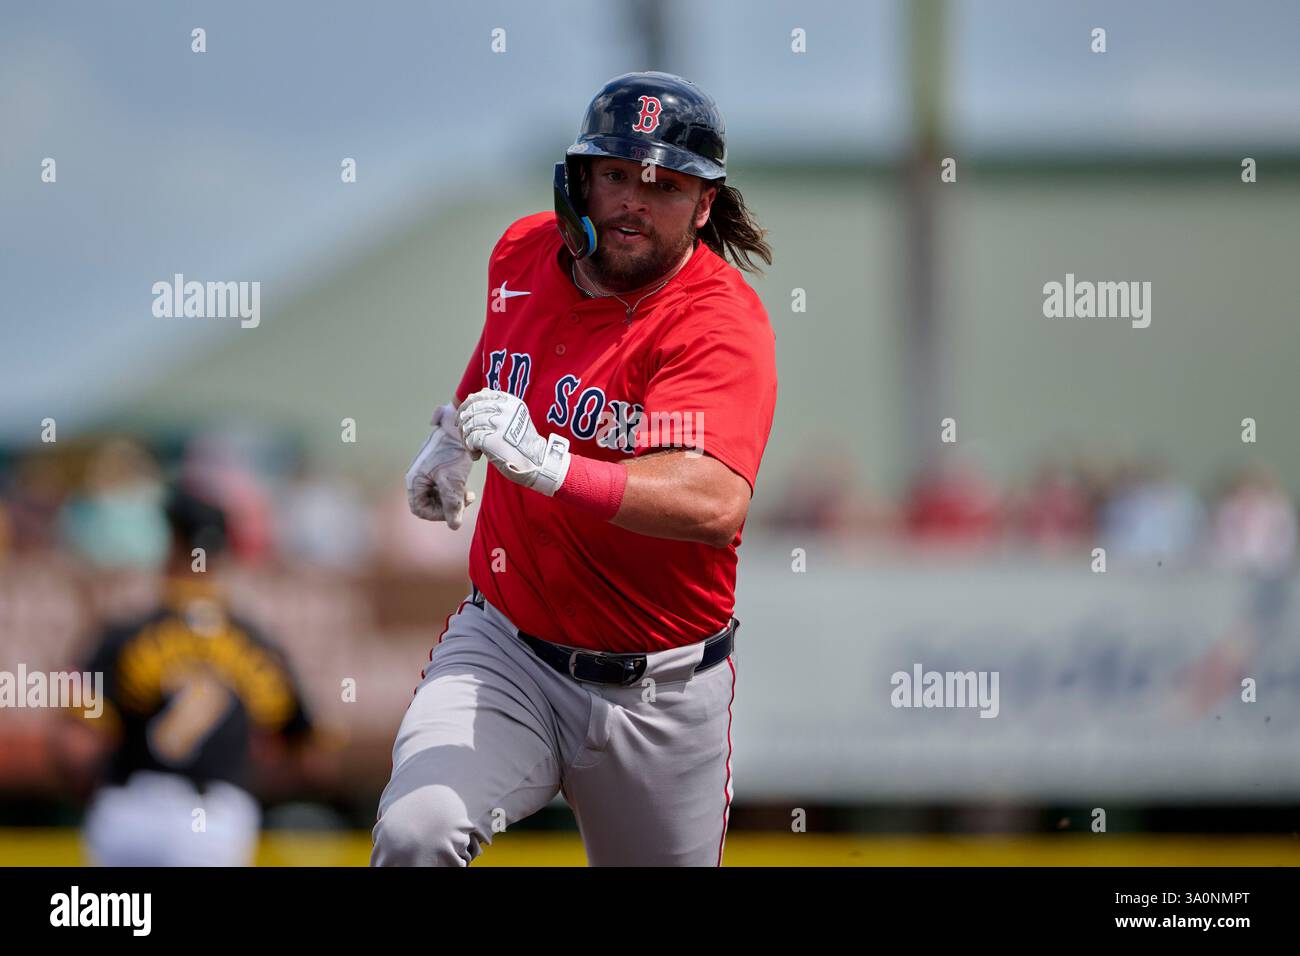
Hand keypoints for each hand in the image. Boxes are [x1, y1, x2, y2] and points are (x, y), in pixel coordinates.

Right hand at [405, 402, 476, 527]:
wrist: (461, 427)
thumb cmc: (453, 453)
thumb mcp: (453, 482)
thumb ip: (452, 505)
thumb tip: (454, 525)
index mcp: (414, 480)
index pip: (420, 509)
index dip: (437, 515)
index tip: (454, 512)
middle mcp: (418, 477)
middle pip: (430, 504)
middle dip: (448, 506)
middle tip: (465, 501)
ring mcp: (428, 473)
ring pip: (438, 496)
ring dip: (453, 499)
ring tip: (468, 495)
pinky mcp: (438, 469)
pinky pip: (443, 487)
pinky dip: (454, 490)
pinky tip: (465, 487)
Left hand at [457, 389, 570, 495]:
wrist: (535, 463)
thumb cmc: (519, 443)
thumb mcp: (511, 418)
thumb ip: (494, 406)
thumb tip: (471, 395)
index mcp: (510, 401)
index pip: (479, 396)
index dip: (465, 406)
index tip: (460, 418)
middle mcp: (505, 409)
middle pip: (471, 410)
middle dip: (463, 424)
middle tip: (465, 437)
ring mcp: (500, 423)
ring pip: (469, 425)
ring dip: (466, 439)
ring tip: (473, 449)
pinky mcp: (493, 438)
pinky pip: (471, 439)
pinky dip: (470, 449)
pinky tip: (477, 455)